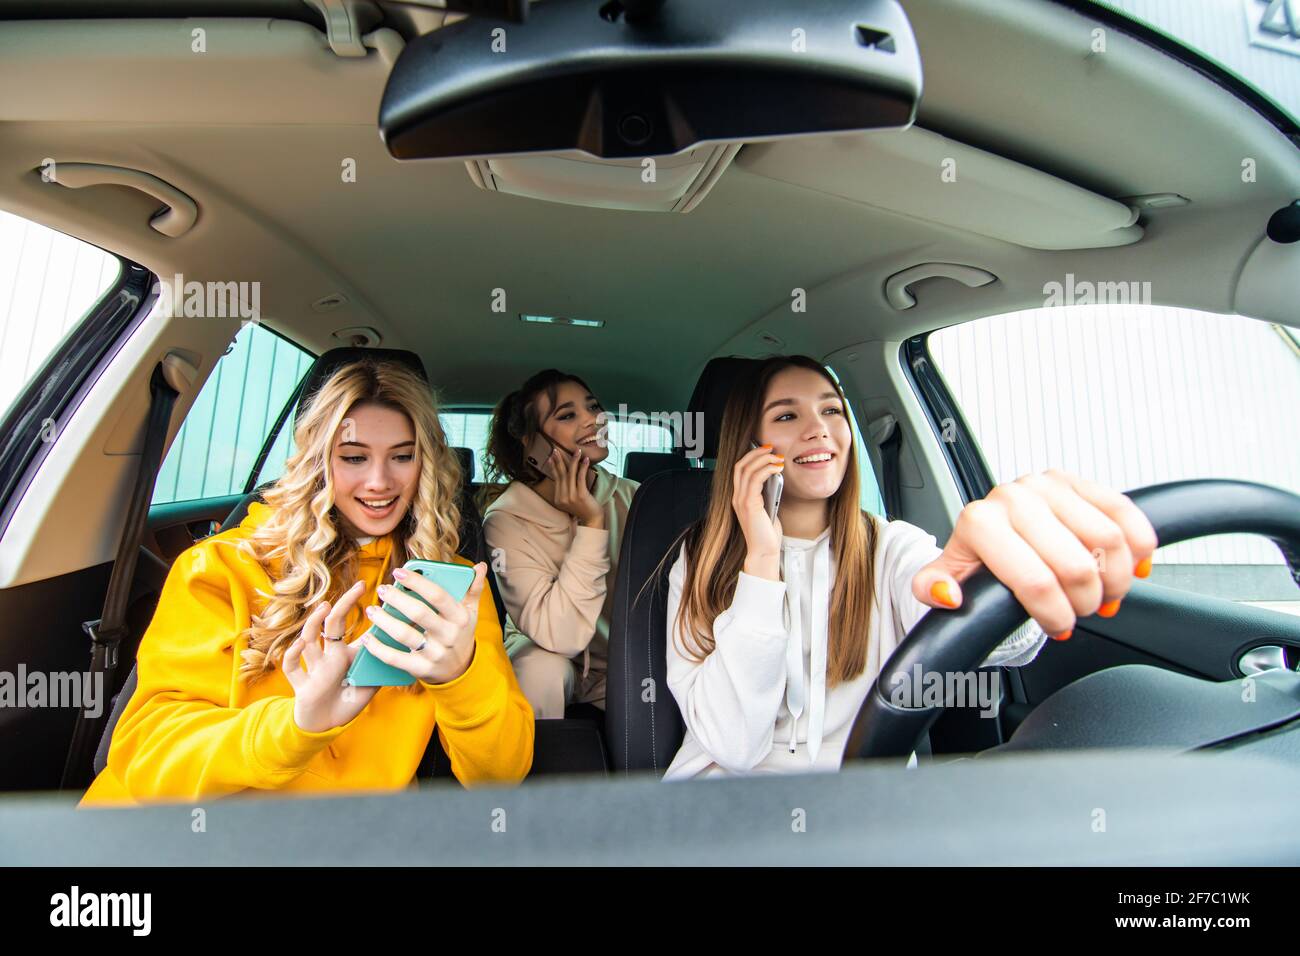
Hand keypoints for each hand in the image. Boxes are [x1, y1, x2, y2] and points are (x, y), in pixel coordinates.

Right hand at [284, 580, 378, 733]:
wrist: (327, 724)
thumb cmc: (349, 700)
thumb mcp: (370, 681)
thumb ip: (382, 665)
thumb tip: (403, 645)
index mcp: (345, 653)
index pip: (348, 624)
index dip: (354, 605)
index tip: (366, 586)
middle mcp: (328, 656)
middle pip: (331, 624)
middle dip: (342, 605)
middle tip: (356, 587)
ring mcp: (314, 667)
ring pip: (309, 640)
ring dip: (314, 624)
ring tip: (325, 608)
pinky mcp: (302, 684)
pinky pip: (292, 667)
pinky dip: (293, 655)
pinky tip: (300, 645)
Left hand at [361, 562, 488, 683]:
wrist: (461, 670)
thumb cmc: (461, 633)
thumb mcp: (471, 612)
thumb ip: (474, 588)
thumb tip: (480, 566)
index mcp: (460, 617)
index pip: (438, 595)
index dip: (417, 582)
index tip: (399, 572)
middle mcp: (448, 636)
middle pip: (418, 613)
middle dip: (397, 599)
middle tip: (382, 589)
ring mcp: (435, 654)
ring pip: (404, 635)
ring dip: (384, 621)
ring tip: (372, 610)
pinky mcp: (421, 669)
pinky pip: (395, 658)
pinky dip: (378, 648)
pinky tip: (368, 638)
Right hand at [551, 446, 603, 527]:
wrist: (592, 519)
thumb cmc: (583, 508)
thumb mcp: (570, 499)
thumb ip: (565, 488)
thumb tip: (564, 472)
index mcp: (558, 498)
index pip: (556, 478)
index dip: (554, 466)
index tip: (552, 456)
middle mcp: (562, 497)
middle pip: (561, 474)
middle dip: (559, 460)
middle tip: (557, 450)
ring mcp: (571, 496)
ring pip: (570, 474)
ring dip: (573, 460)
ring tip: (576, 451)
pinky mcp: (580, 495)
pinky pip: (580, 477)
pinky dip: (583, 467)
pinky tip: (585, 459)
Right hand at [733, 443, 783, 579]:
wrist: (764, 551)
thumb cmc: (767, 533)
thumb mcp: (767, 508)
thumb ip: (767, 493)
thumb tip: (775, 475)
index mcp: (739, 498)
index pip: (739, 470)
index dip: (751, 456)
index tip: (766, 450)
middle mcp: (737, 497)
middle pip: (741, 465)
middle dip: (756, 453)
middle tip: (771, 448)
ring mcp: (741, 500)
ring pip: (747, 469)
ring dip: (764, 459)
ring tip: (778, 457)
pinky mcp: (749, 504)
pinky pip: (756, 479)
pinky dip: (767, 469)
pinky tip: (778, 468)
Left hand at [911, 469, 1157, 639]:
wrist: (992, 525)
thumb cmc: (978, 556)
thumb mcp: (948, 576)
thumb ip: (934, 589)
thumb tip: (949, 595)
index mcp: (981, 521)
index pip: (1036, 581)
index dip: (1055, 614)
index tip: (1058, 628)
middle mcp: (1015, 496)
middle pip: (1077, 566)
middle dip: (1087, 602)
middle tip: (1082, 612)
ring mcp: (1049, 485)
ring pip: (1108, 541)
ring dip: (1115, 579)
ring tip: (1103, 594)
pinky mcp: (1078, 480)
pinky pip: (1125, 513)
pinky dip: (1139, 546)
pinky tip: (1133, 568)